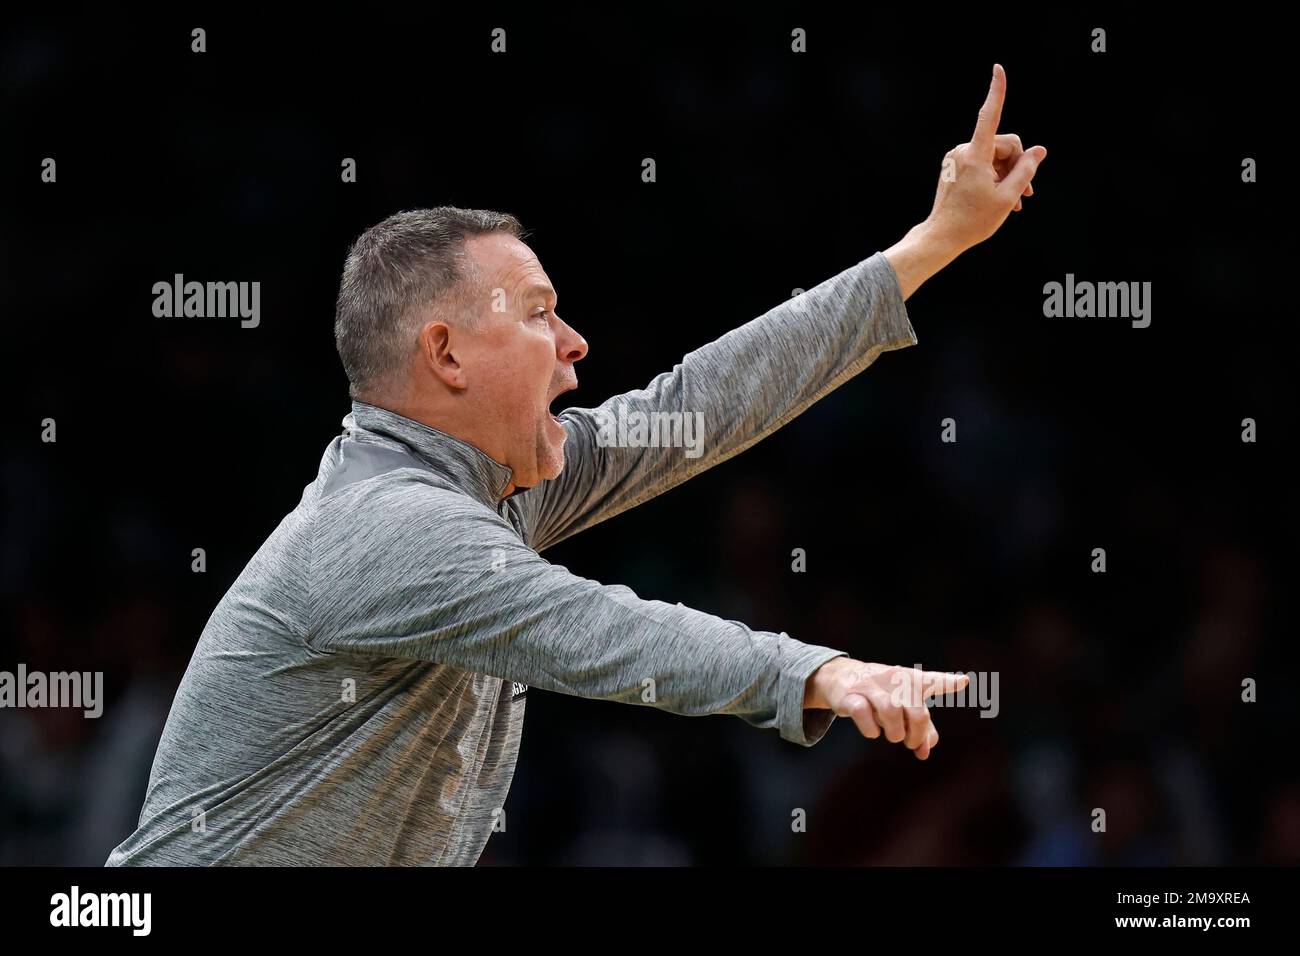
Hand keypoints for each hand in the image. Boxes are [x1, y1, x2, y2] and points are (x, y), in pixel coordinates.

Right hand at [805, 658, 969, 759]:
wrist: (841, 677)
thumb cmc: (881, 693)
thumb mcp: (903, 705)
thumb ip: (921, 727)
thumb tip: (927, 751)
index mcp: (910, 680)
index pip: (932, 681)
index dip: (948, 682)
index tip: (963, 682)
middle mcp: (893, 680)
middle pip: (916, 711)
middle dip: (916, 734)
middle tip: (911, 743)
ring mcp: (871, 687)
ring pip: (890, 712)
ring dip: (894, 733)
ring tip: (891, 735)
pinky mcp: (850, 696)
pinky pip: (863, 714)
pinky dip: (870, 730)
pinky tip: (872, 731)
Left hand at [924, 63, 1046, 253]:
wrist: (942, 236)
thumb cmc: (973, 220)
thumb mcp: (1007, 196)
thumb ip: (1026, 170)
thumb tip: (1039, 150)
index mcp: (975, 155)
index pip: (989, 116)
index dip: (996, 92)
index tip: (998, 69)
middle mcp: (963, 152)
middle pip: (1003, 144)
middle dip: (1018, 165)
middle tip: (1026, 192)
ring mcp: (958, 159)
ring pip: (995, 157)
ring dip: (1008, 175)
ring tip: (1015, 202)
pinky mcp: (956, 167)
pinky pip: (983, 165)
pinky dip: (995, 178)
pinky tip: (1003, 199)